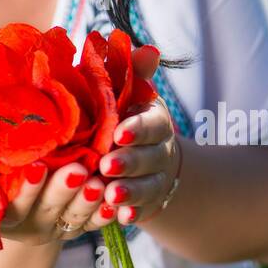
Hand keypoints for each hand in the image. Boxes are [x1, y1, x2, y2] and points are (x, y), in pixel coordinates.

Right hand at [0, 159, 115, 245]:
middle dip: (63, 189)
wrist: (22, 203)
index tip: (38, 167)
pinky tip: (113, 204)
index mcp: (6, 212)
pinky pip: (91, 224)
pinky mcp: (77, 229)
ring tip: (98, 183)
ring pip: (73, 217)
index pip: (15, 204)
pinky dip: (102, 215)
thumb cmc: (5, 175)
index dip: (27, 188)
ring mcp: (55, 228)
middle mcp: (30, 223)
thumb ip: (4, 159)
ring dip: (86, 201)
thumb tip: (4, 129)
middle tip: (78, 171)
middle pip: (47, 208)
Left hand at [99, 44, 177, 224]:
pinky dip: (132, 214)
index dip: (137, 128)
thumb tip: (146, 48)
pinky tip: (119, 218)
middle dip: (129, 162)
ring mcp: (156, 179)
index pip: (151, 123)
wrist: (141, 153)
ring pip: (147, 186)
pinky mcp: (148, 203)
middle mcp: (160, 151)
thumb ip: (132, 71)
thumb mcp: (126, 91)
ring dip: (130, 191)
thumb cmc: (123, 113)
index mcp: (154, 120)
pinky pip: (142, 211)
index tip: (118, 132)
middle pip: (149, 157)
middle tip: (107, 166)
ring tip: (110, 195)